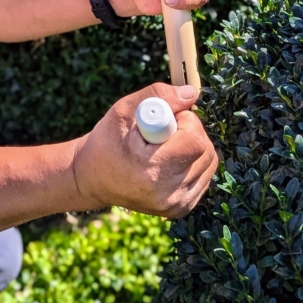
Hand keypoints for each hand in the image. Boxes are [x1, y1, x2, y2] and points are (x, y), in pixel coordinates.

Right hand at [73, 83, 219, 217]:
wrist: (93, 179)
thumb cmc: (106, 142)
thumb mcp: (124, 111)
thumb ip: (159, 96)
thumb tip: (192, 94)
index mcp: (152, 172)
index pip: (195, 141)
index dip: (186, 122)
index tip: (167, 119)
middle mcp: (168, 194)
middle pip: (206, 151)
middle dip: (191, 132)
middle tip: (165, 131)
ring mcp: (177, 205)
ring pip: (209, 163)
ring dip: (194, 147)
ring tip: (165, 146)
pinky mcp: (182, 208)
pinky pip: (204, 175)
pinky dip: (193, 162)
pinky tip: (170, 160)